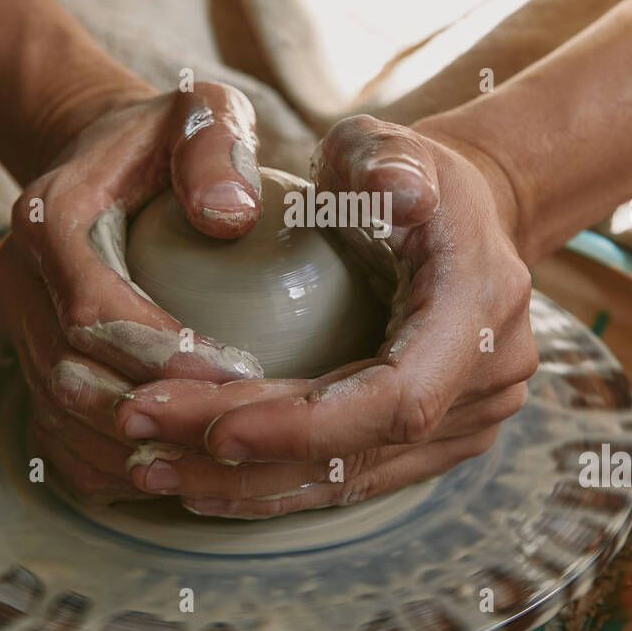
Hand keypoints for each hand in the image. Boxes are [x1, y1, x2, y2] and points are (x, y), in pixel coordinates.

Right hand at [0, 79, 281, 502]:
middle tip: (240, 431)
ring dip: (134, 450)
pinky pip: (57, 434)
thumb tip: (231, 218)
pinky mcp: (32, 357)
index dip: (163, 353)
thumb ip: (218, 150)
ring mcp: (19, 325)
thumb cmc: (167, 135)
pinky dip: (110, 464)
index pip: (93, 310)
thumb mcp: (203, 112)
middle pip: (70, 377)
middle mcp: (20, 279)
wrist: (102, 151)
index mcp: (51, 217)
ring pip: (60, 416)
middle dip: (153, 415)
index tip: (243, 370)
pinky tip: (175, 473)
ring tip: (217, 462)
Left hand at [115, 114, 538, 515]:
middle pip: (360, 449)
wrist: (455, 216)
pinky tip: (200, 481)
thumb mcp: (388, 146)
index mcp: (481, 310)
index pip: (397, 398)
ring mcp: (470, 419)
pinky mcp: (439, 441)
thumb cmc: (401, 172)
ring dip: (247, 485)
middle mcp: (490, 380)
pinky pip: (353, 477)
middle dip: (246, 456)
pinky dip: (275, 483)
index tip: (212, 427)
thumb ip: (387, 158)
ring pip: (351, 478)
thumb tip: (398, 190)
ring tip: (151, 468)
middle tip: (141, 438)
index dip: (306, 426)